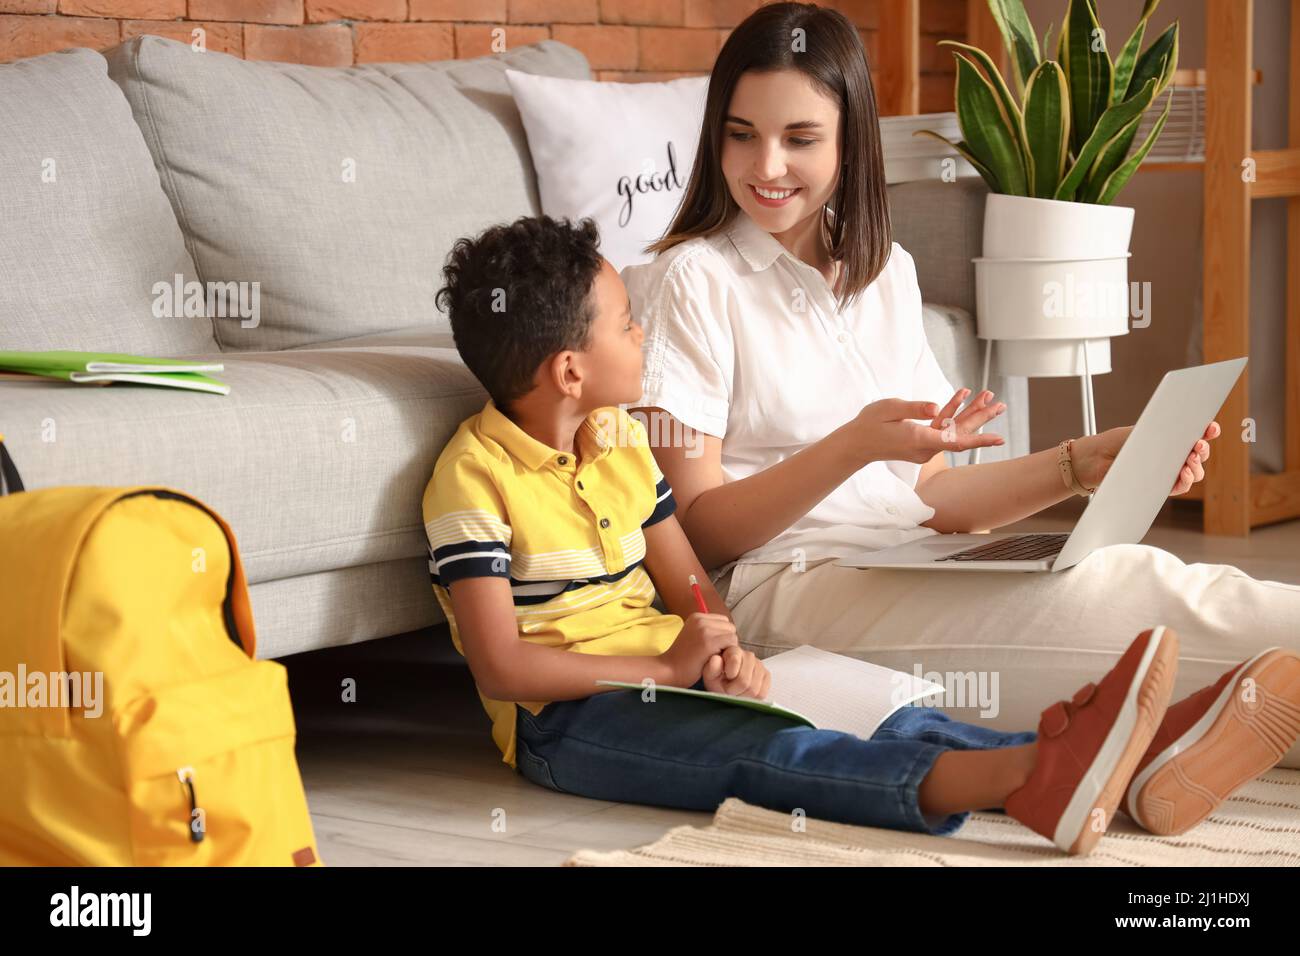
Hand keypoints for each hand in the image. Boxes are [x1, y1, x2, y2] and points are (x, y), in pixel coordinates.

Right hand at [659, 612, 738, 686]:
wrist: (669, 669)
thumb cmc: (682, 659)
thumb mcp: (692, 636)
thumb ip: (707, 630)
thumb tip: (726, 631)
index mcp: (697, 617)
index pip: (723, 621)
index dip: (722, 635)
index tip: (712, 647)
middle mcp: (701, 619)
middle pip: (729, 627)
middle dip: (726, 640)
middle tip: (714, 653)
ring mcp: (704, 629)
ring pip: (732, 635)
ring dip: (727, 647)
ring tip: (713, 656)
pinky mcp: (709, 641)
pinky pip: (731, 643)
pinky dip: (727, 653)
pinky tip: (715, 659)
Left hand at [702, 646, 770, 699]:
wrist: (725, 683)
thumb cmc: (717, 678)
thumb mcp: (709, 674)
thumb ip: (711, 667)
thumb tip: (716, 659)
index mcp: (733, 651)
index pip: (734, 662)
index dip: (728, 677)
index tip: (723, 680)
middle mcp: (749, 655)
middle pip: (744, 681)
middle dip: (733, 690)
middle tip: (727, 688)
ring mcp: (759, 665)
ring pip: (754, 689)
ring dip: (742, 695)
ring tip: (735, 690)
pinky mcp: (766, 676)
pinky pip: (762, 693)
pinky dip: (751, 698)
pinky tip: (744, 692)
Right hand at [843, 389, 1005, 466]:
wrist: (857, 444)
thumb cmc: (870, 424)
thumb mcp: (889, 409)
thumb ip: (914, 408)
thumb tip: (938, 408)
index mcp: (919, 439)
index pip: (955, 441)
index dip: (979, 439)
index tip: (999, 439)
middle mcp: (925, 447)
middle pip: (960, 433)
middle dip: (981, 418)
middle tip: (1000, 404)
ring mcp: (924, 447)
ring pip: (953, 430)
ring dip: (970, 413)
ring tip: (988, 398)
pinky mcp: (922, 443)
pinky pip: (942, 429)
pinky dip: (953, 414)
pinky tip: (962, 397)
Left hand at [1072, 421, 1220, 494]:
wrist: (1097, 459)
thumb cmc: (1116, 442)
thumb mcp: (1141, 430)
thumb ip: (1162, 430)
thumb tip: (1183, 430)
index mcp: (1172, 438)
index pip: (1197, 434)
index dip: (1208, 431)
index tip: (1211, 427)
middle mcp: (1173, 455)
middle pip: (1199, 454)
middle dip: (1203, 449)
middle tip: (1198, 444)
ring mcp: (1168, 472)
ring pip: (1195, 472)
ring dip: (1197, 465)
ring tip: (1189, 459)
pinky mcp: (1160, 487)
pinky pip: (1180, 486)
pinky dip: (1186, 480)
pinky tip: (1184, 473)